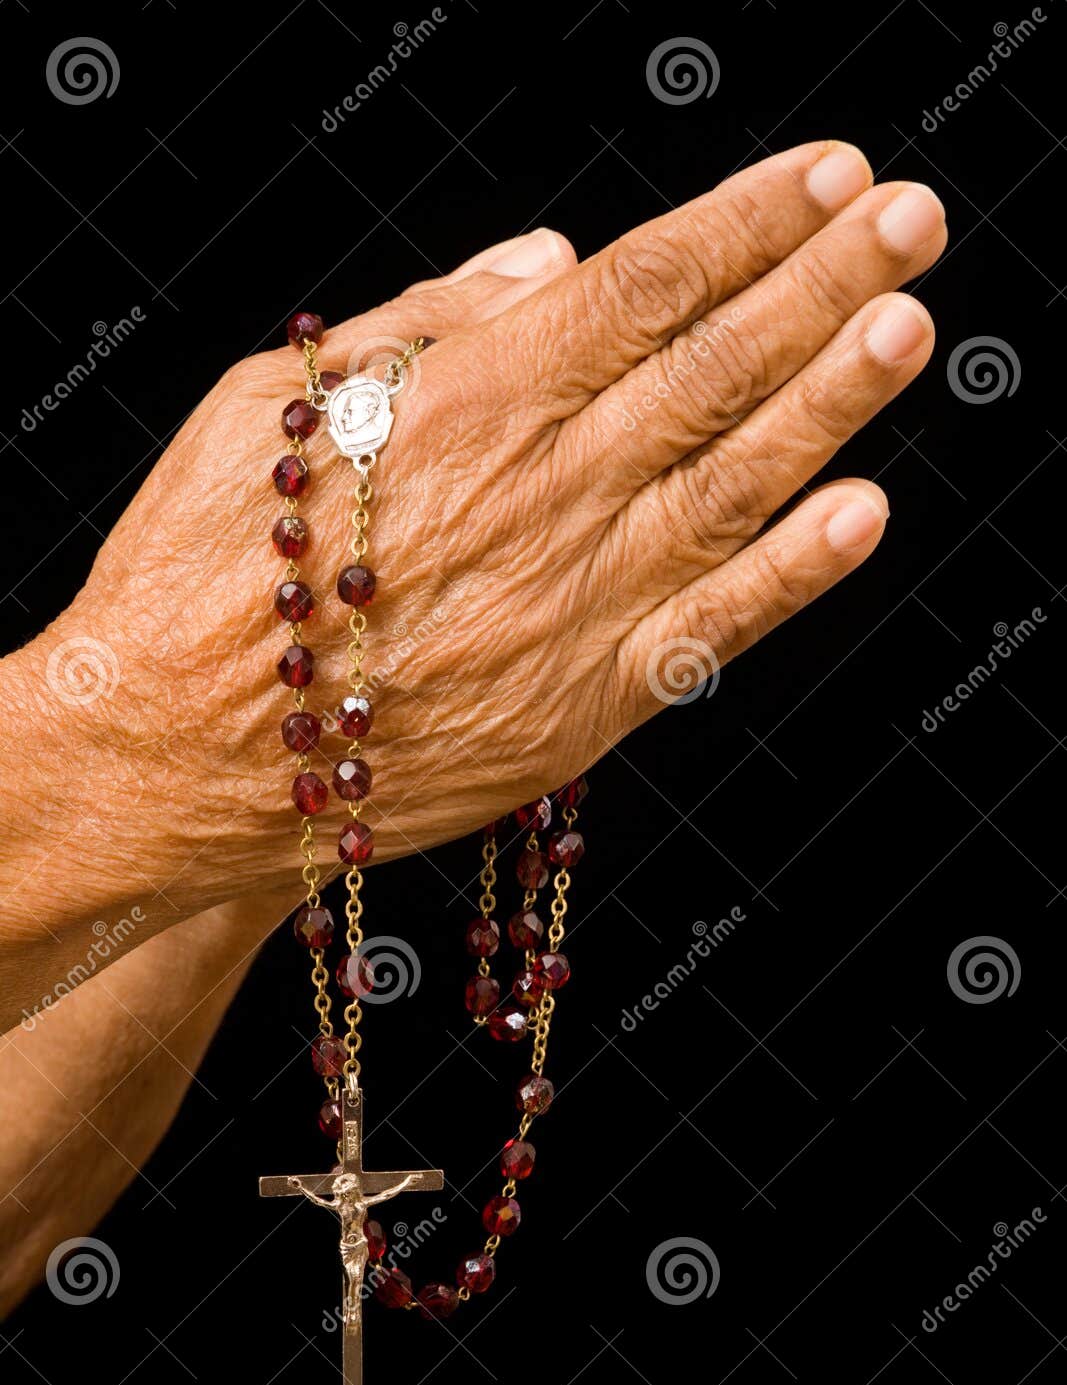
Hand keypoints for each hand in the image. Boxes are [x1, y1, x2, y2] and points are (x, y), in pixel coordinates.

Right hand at [20, 141, 944, 922]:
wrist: (170, 750)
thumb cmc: (204, 566)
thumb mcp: (278, 400)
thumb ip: (426, 324)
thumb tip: (551, 259)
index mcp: (470, 395)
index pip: (647, 281)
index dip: (750, 220)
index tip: (835, 174)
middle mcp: (544, 484)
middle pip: (717, 362)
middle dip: (828, 281)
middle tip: (916, 219)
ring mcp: (576, 597)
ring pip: (737, 478)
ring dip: (835, 397)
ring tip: (915, 325)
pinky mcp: (583, 704)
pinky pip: (711, 629)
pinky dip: (793, 574)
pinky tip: (864, 514)